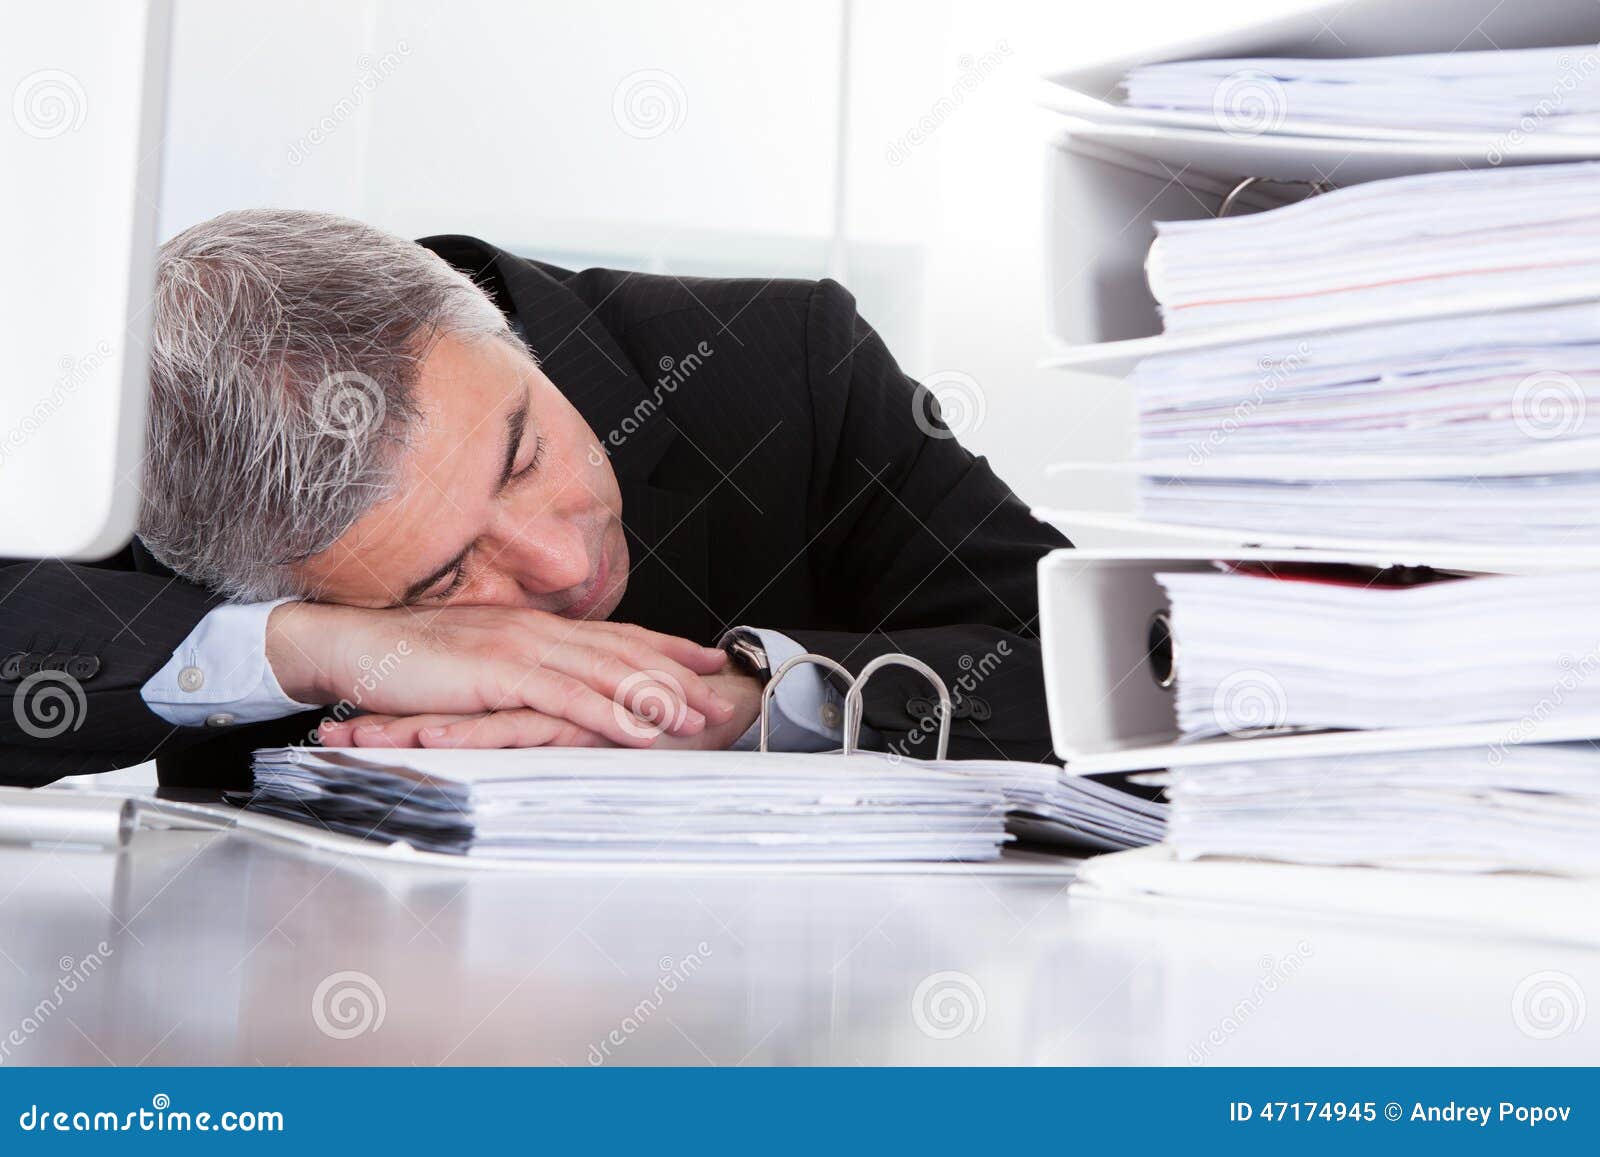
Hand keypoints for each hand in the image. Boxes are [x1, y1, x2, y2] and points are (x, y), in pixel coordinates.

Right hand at [318, 669, 766, 750]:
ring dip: (657, 697)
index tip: (706, 658)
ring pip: (606, 672)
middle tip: (721, 695)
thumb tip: (544, 690)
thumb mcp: (473, 664)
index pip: (613, 635)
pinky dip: (610, 713)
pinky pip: (567, 697)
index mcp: (532, 628)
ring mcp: (520, 648)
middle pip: (623, 652)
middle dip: (677, 675)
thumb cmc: (404, 660)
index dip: (663, 646)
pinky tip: (641, 730)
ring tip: (697, 720)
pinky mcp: (500, 673)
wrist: (348, 643)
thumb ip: (514, 672)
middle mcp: (536, 630)